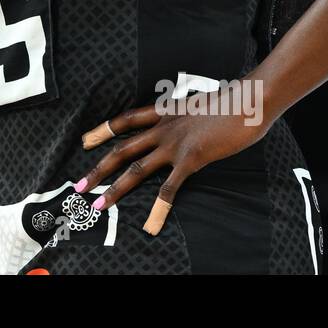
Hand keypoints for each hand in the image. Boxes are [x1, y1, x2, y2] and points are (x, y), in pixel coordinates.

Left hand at [72, 80, 270, 234]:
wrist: (248, 100)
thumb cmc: (233, 102)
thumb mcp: (202, 105)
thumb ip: (189, 116)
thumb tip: (190, 123)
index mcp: (165, 111)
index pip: (126, 120)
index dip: (103, 130)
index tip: (85, 140)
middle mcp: (163, 127)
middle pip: (122, 148)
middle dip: (98, 168)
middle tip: (79, 185)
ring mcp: (174, 144)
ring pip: (136, 169)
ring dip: (115, 189)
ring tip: (99, 205)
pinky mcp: (191, 159)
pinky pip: (169, 188)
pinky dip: (158, 209)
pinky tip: (151, 226)